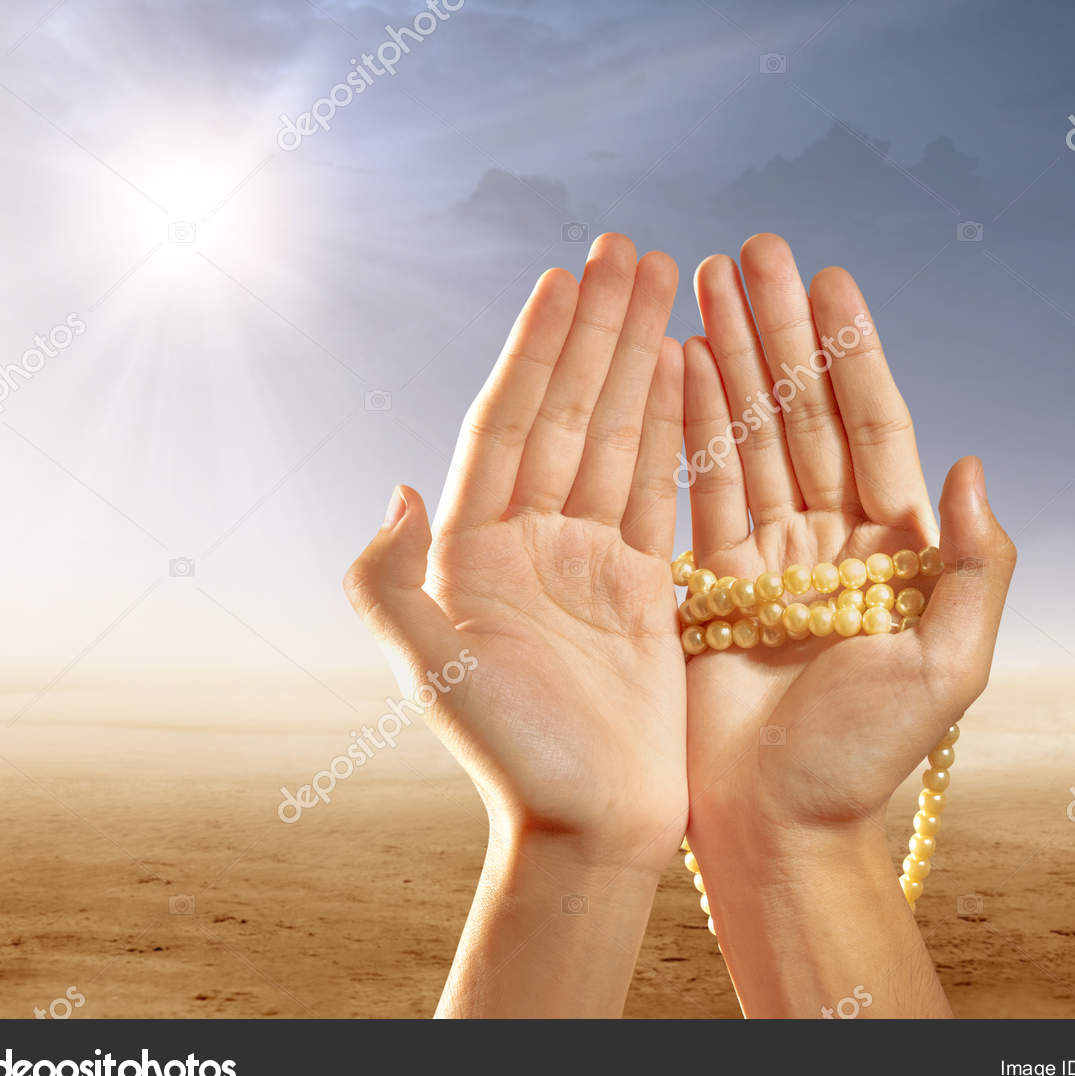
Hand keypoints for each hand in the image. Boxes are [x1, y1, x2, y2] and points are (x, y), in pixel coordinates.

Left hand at [343, 235, 684, 1014]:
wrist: (589, 827)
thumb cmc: (512, 761)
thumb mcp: (435, 673)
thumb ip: (393, 585)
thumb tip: (396, 490)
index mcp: (474, 548)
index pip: (508, 424)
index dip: (535, 350)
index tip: (561, 278)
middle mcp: (527, 540)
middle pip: (566, 410)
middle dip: (595, 329)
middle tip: (628, 248)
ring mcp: (586, 558)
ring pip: (615, 435)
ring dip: (635, 359)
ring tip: (663, 284)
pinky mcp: (641, 583)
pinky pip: (656, 486)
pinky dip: (670, 425)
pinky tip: (682, 369)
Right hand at [679, 234, 1015, 1014]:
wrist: (776, 829)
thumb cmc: (865, 760)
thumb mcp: (949, 667)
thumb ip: (975, 568)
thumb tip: (972, 467)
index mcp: (894, 552)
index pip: (873, 427)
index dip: (850, 351)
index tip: (828, 278)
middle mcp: (832, 542)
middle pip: (803, 414)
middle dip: (777, 331)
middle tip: (751, 249)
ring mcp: (769, 559)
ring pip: (746, 437)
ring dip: (726, 359)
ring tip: (701, 281)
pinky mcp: (712, 584)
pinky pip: (698, 489)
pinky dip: (684, 426)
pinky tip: (670, 364)